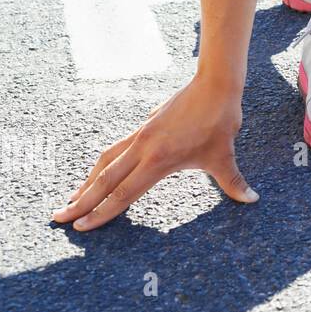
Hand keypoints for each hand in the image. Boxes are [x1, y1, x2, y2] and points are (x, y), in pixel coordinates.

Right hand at [52, 77, 255, 231]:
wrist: (215, 84)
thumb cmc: (220, 121)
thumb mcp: (225, 156)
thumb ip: (234, 182)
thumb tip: (252, 199)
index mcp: (159, 160)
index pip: (124, 193)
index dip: (102, 212)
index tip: (82, 227)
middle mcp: (143, 148)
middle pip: (104, 180)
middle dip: (81, 201)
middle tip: (58, 217)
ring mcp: (140, 136)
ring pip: (105, 162)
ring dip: (87, 182)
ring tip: (72, 199)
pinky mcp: (143, 127)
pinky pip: (115, 149)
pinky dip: (102, 164)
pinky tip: (98, 173)